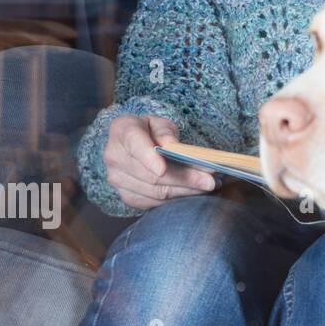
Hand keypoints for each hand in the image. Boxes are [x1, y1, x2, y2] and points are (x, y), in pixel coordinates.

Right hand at [102, 114, 216, 209]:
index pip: (135, 145)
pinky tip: (194, 194)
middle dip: (184, 179)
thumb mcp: (160, 122)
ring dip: (184, 192)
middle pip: (150, 175)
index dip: (148, 159)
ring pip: (154, 192)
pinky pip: (152, 203)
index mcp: (122, 130)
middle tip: (210, 181)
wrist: (132, 144)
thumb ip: (166, 132)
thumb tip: (172, 145)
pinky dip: (175, 200)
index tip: (163, 169)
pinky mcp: (125, 195)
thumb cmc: (150, 130)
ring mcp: (116, 179)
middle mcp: (114, 156)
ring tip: (209, 187)